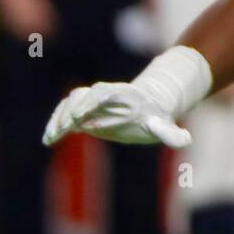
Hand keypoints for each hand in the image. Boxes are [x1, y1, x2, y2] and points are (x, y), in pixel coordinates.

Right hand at [42, 81, 191, 147]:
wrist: (142, 109)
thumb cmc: (153, 118)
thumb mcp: (163, 125)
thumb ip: (170, 132)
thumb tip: (185, 139)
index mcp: (119, 94)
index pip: (102, 93)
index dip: (90, 103)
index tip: (80, 117)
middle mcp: (100, 95)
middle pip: (80, 96)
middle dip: (70, 111)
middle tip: (64, 128)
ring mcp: (88, 102)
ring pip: (68, 104)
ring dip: (58, 119)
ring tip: (51, 137)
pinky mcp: (80, 112)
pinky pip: (63, 115)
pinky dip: (55, 125)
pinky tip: (49, 140)